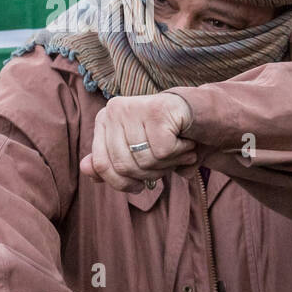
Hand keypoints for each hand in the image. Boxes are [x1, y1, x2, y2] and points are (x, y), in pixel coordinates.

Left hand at [79, 93, 197, 192]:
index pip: (101, 165)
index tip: (139, 184)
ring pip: (145, 160)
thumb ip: (109, 163)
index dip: (122, 183)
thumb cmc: (169, 136)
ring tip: (179, 150)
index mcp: (105, 119)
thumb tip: (85, 169)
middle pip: (123, 166)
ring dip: (168, 164)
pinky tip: (186, 141)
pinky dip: (180, 154)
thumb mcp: (137, 154)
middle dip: (150, 174)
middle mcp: (115, 109)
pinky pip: (163, 152)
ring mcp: (135, 107)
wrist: (206, 113)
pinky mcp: (157, 110)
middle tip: (166, 162)